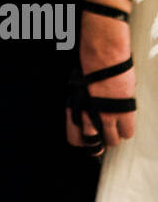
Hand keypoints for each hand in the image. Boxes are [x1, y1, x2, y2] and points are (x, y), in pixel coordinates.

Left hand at [66, 12, 135, 151]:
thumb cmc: (90, 67)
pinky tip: (125, 123)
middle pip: (95, 143)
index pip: (74, 137)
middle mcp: (89, 117)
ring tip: (116, 128)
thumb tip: (86, 110)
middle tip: (105, 134)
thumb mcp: (79, 87)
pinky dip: (126, 130)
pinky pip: (127, 133)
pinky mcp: (122, 112)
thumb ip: (82, 103)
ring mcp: (106, 116)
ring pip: (113, 141)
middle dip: (100, 140)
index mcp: (76, 110)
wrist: (103, 57)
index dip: (82, 142)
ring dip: (115, 136)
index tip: (87, 140)